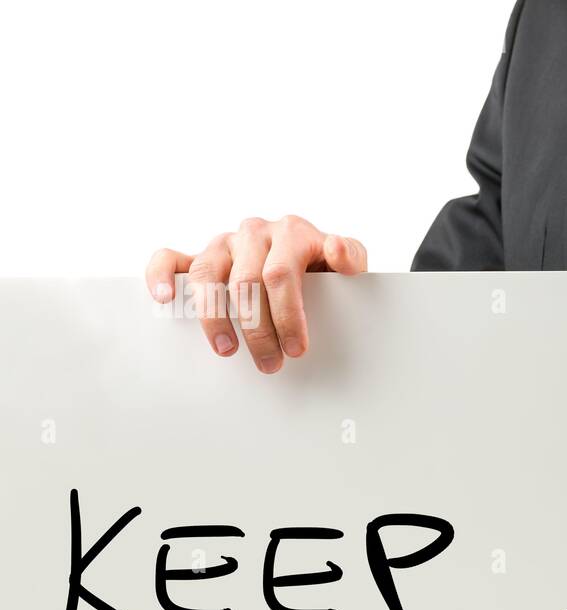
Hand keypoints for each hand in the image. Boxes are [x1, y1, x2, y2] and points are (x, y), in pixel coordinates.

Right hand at [146, 216, 367, 372]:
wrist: (308, 257)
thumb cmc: (326, 268)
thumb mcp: (349, 263)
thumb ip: (351, 257)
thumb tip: (336, 250)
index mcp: (291, 233)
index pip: (282, 274)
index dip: (287, 315)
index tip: (297, 349)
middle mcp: (255, 233)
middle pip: (246, 281)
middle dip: (258, 329)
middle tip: (271, 363)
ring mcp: (225, 243)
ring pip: (208, 274)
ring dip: (215, 317)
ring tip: (227, 350)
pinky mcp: (201, 255)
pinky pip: (170, 258)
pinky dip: (160, 275)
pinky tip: (163, 299)